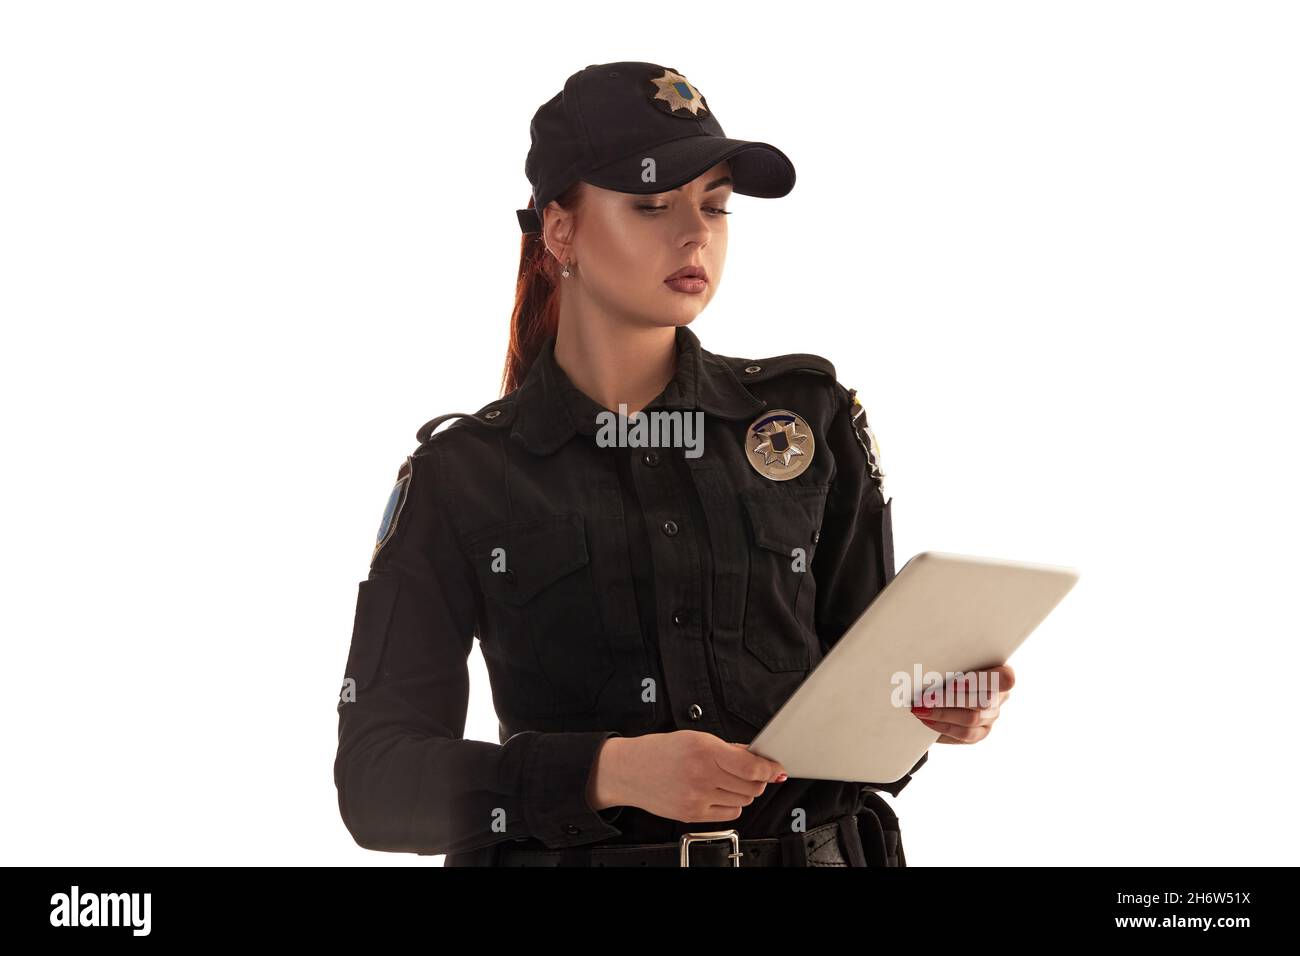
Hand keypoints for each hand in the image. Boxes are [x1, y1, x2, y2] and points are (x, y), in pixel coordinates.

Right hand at [588, 731, 786, 823]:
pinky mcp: (693, 815)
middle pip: (752, 786)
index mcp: (704, 750)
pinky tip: (718, 793)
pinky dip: (731, 804)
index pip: (750, 766)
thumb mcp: (694, 738)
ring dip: (743, 791)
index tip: (775, 768)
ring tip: (727, 780)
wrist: (628, 771)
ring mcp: (697, 798)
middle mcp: (702, 775)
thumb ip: (726, 748)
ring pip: (744, 800)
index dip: (769, 769)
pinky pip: (730, 814)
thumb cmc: (658, 752)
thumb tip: (753, 756)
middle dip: (758, 779)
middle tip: (751, 772)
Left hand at [910, 664, 1014, 743]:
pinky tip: (926, 719)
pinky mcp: (981, 732)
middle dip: (950, 699)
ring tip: (920, 708)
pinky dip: (943, 726)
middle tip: (925, 697)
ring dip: (942, 714)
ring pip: (972, 719)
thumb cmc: (948, 668)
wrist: (942, 689)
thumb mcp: (952, 662)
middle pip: (983, 701)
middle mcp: (1000, 696)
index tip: (953, 682)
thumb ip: (951, 663)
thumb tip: (930, 664)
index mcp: (1000, 672)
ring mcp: (992, 716)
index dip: (981, 681)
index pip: (1006, 678)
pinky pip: (965, 734)